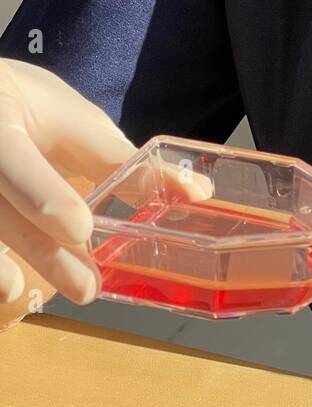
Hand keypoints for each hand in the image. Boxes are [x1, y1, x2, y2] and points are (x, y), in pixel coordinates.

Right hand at [0, 60, 140, 311]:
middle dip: (42, 248)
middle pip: (0, 206)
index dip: (43, 194)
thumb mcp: (78, 126)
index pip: (13, 158)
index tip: (80, 228)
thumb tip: (197, 192)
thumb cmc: (32, 112)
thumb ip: (122, 163)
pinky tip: (10, 292)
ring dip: (9, 266)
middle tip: (87, 286)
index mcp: (0, 119)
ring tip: (50, 294)